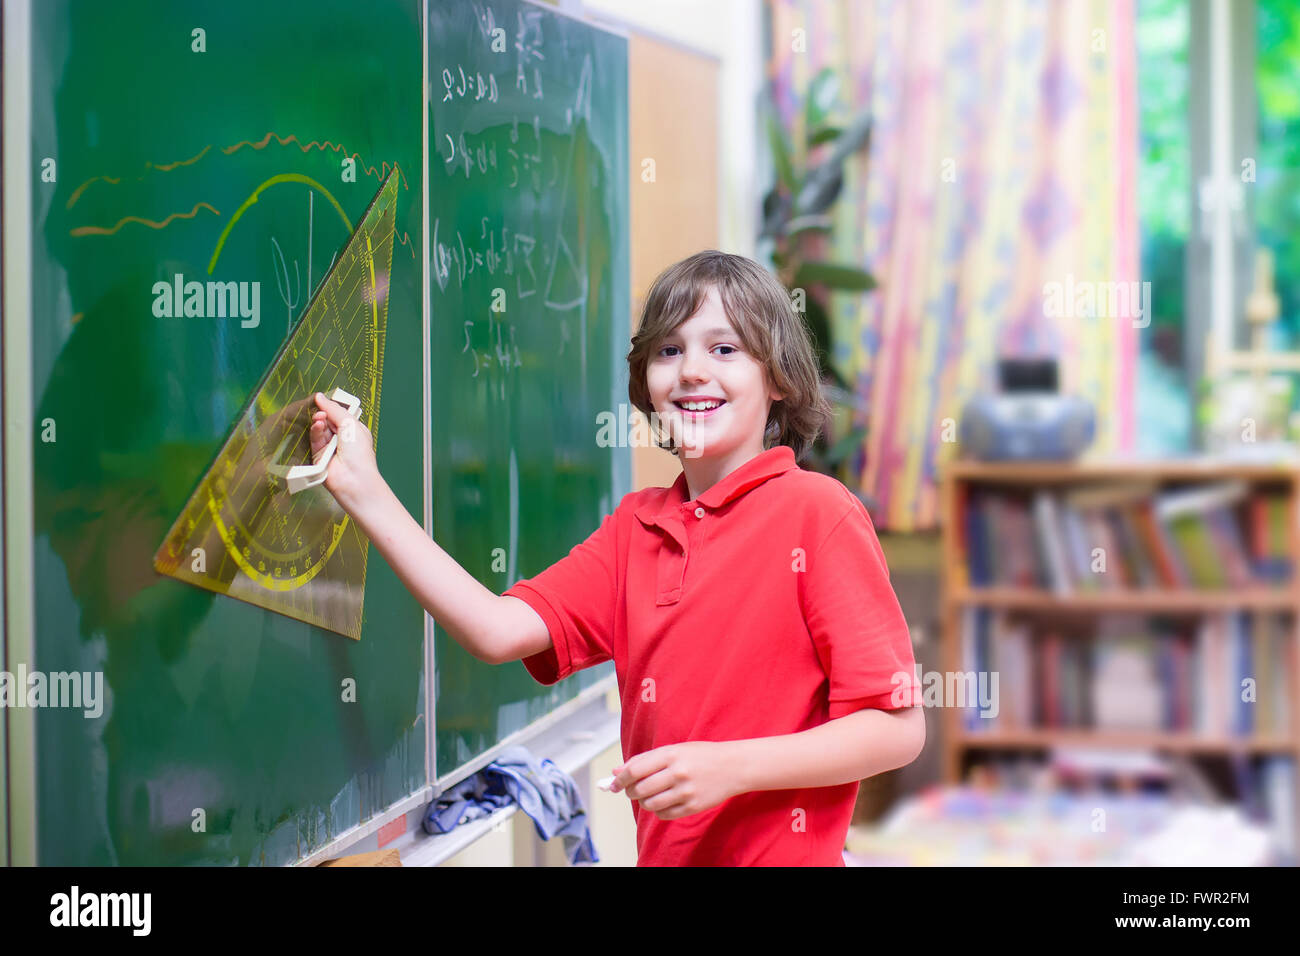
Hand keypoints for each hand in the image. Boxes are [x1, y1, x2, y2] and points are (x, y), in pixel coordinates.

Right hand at [310, 391, 380, 510]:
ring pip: (319, 429)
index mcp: (354, 430)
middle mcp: (342, 439)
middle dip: (324, 414)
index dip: (331, 408)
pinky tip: (317, 425)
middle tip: (321, 412)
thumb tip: (320, 397)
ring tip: (320, 419)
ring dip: (319, 422)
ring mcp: (329, 448)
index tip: (323, 400)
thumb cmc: (359, 453)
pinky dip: (315, 431)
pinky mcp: (318, 456)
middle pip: (327, 421)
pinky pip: (314, 440)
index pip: (339, 415)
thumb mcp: (350, 424)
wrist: (354, 478)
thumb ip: (334, 409)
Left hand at [609, 741, 739, 819]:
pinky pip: (664, 814)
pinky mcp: (693, 807)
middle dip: (630, 792)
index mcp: (671, 754)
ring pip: (650, 804)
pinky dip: (658, 810)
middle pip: (640, 789)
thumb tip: (616, 771)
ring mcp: (686, 791)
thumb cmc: (701, 755)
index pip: (635, 770)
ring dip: (643, 802)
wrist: (734, 766)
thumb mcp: (674, 750)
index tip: (614, 783)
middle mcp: (678, 773)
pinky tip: (664, 801)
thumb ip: (645, 760)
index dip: (620, 779)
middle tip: (631, 790)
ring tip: (649, 795)